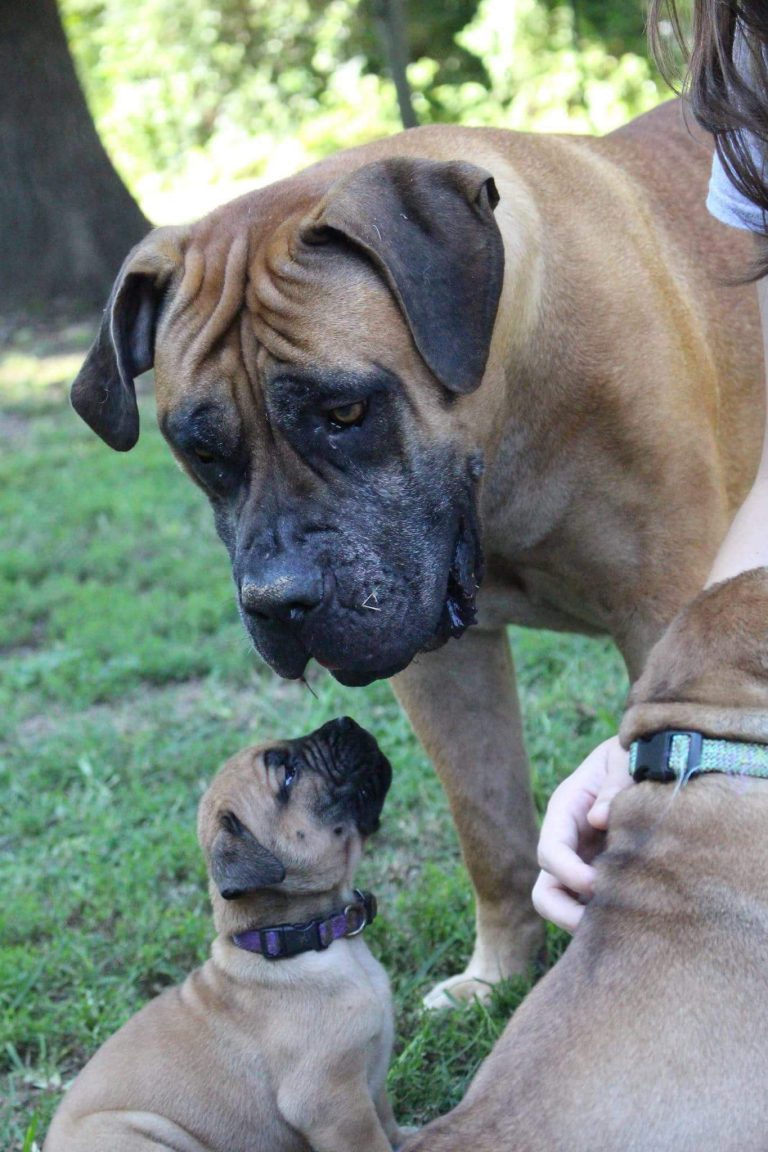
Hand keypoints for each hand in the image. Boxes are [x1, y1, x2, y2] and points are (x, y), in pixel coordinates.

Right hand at [532, 736, 631, 932]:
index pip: (549, 851)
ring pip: (568, 907)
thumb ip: (615, 784)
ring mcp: (586, 862)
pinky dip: (610, 920)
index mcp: (566, 809)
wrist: (660, 754)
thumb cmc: (639, 752)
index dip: (568, 872)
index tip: (599, 883)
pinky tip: (642, 920)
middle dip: (566, 913)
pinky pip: (596, 908)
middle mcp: (570, 841)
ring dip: (588, 923)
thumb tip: (600, 819)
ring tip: (626, 927)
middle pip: (546, 892)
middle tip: (606, 924)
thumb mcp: (627, 758)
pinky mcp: (608, 876)